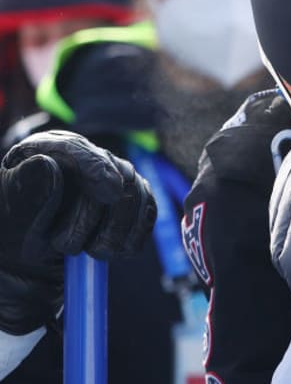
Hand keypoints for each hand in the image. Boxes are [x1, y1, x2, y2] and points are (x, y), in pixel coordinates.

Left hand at [0, 131, 156, 332]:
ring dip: (116, 232)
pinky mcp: (132, 201)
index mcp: (48, 150)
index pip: (75, 149)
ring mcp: (114, 178)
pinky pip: (148, 213)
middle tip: (68, 247)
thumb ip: (28, 189)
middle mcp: (86, 158)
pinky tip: (116, 251)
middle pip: (113, 174)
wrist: (29, 267)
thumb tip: (48, 165)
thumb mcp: (10, 214)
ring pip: (136, 195)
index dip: (95, 168)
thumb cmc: (14, 236)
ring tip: (91, 253)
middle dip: (97, 217)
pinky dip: (135, 236)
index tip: (109, 194)